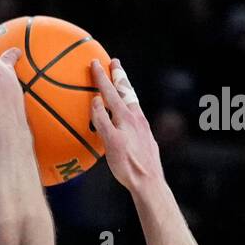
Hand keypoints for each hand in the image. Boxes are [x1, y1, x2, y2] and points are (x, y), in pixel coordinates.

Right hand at [90, 59, 163, 192]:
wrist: (148, 181)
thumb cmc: (128, 165)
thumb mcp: (110, 142)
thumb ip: (102, 120)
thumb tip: (96, 100)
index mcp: (126, 117)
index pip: (110, 92)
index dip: (102, 78)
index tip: (95, 63)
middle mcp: (136, 118)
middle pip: (126, 92)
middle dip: (119, 76)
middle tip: (115, 62)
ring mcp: (143, 127)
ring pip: (133, 103)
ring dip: (126, 91)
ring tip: (122, 84)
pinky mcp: (146, 138)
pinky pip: (136, 115)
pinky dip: (130, 107)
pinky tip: (129, 114)